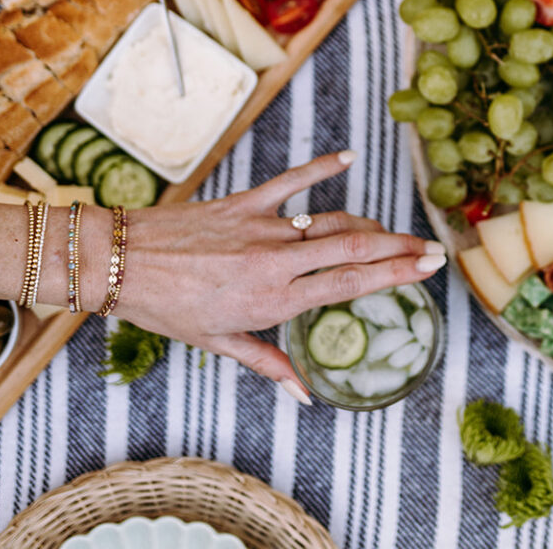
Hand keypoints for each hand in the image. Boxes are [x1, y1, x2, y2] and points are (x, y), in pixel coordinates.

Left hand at [110, 152, 443, 397]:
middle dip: (401, 248)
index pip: (350, 285)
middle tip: (435, 249)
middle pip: (355, 249)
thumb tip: (305, 395)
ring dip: (371, 225)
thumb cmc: (164, 308)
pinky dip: (323, 167)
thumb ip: (268, 364)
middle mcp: (275, 262)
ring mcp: (262, 227)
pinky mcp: (244, 203)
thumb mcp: (217, 344)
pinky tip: (349, 158)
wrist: (117, 262)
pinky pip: (292, 181)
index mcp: (272, 301)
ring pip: (332, 220)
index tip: (428, 268)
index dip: (396, 275)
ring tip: (396, 234)